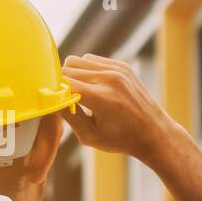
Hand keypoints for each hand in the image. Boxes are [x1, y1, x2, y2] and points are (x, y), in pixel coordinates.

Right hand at [60, 53, 201, 200]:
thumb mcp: (89, 136)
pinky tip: (91, 88)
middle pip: (68, 68)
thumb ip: (67, 115)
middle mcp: (109, 78)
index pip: (63, 82)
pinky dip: (86, 71)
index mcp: (101, 97)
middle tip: (62, 100)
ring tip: (78, 94)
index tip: (47, 99)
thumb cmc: (121, 140)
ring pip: (78, 60)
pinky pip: (92, 60)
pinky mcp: (122, 66)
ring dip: (73, 74)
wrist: (154, 133)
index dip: (51, 90)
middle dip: (61, 83)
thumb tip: (48, 101)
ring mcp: (118, 69)